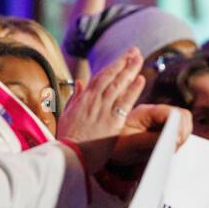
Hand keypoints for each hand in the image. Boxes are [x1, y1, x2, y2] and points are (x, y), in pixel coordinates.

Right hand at [57, 49, 146, 167]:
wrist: (69, 156)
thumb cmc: (68, 139)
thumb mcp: (67, 115)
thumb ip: (75, 97)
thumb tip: (80, 82)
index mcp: (83, 99)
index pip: (100, 77)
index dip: (113, 66)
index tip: (123, 58)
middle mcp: (93, 100)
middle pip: (111, 76)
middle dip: (124, 62)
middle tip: (135, 51)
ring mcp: (103, 109)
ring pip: (118, 85)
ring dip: (130, 70)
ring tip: (139, 58)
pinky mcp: (113, 121)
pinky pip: (125, 102)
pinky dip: (133, 89)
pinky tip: (141, 79)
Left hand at [106, 104, 192, 170]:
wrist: (106, 146)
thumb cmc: (117, 145)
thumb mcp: (131, 145)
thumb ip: (153, 140)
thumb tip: (174, 139)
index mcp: (146, 112)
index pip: (172, 112)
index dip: (178, 125)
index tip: (177, 140)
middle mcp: (156, 113)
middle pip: (183, 115)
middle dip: (183, 132)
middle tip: (174, 147)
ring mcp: (162, 120)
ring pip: (184, 123)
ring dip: (182, 137)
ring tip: (170, 150)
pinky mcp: (164, 128)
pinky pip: (181, 131)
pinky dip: (179, 141)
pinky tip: (168, 149)